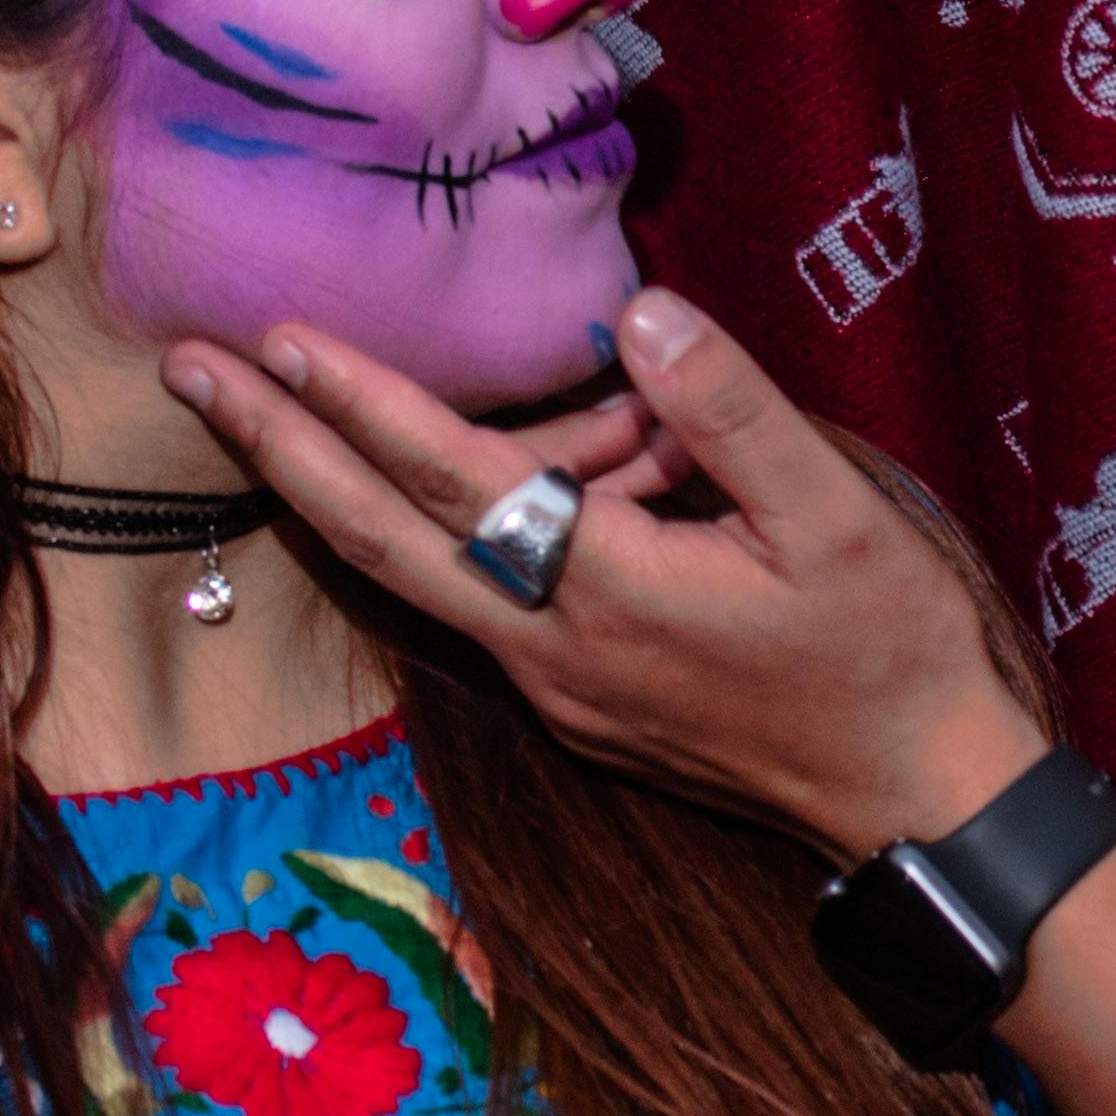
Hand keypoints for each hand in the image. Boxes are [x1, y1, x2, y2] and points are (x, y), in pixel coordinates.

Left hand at [159, 292, 1045, 861]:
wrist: (926, 799)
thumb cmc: (893, 653)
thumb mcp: (840, 514)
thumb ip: (732, 410)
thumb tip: (641, 316)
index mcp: (605, 592)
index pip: (451, 478)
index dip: (358, 401)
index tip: (272, 336)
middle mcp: (551, 649)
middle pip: (380, 536)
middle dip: (278, 448)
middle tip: (189, 370)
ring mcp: (560, 687)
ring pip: (443, 566)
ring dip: (407, 479)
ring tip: (566, 408)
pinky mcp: (585, 706)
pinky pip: (509, 594)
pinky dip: (507, 525)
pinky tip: (599, 471)